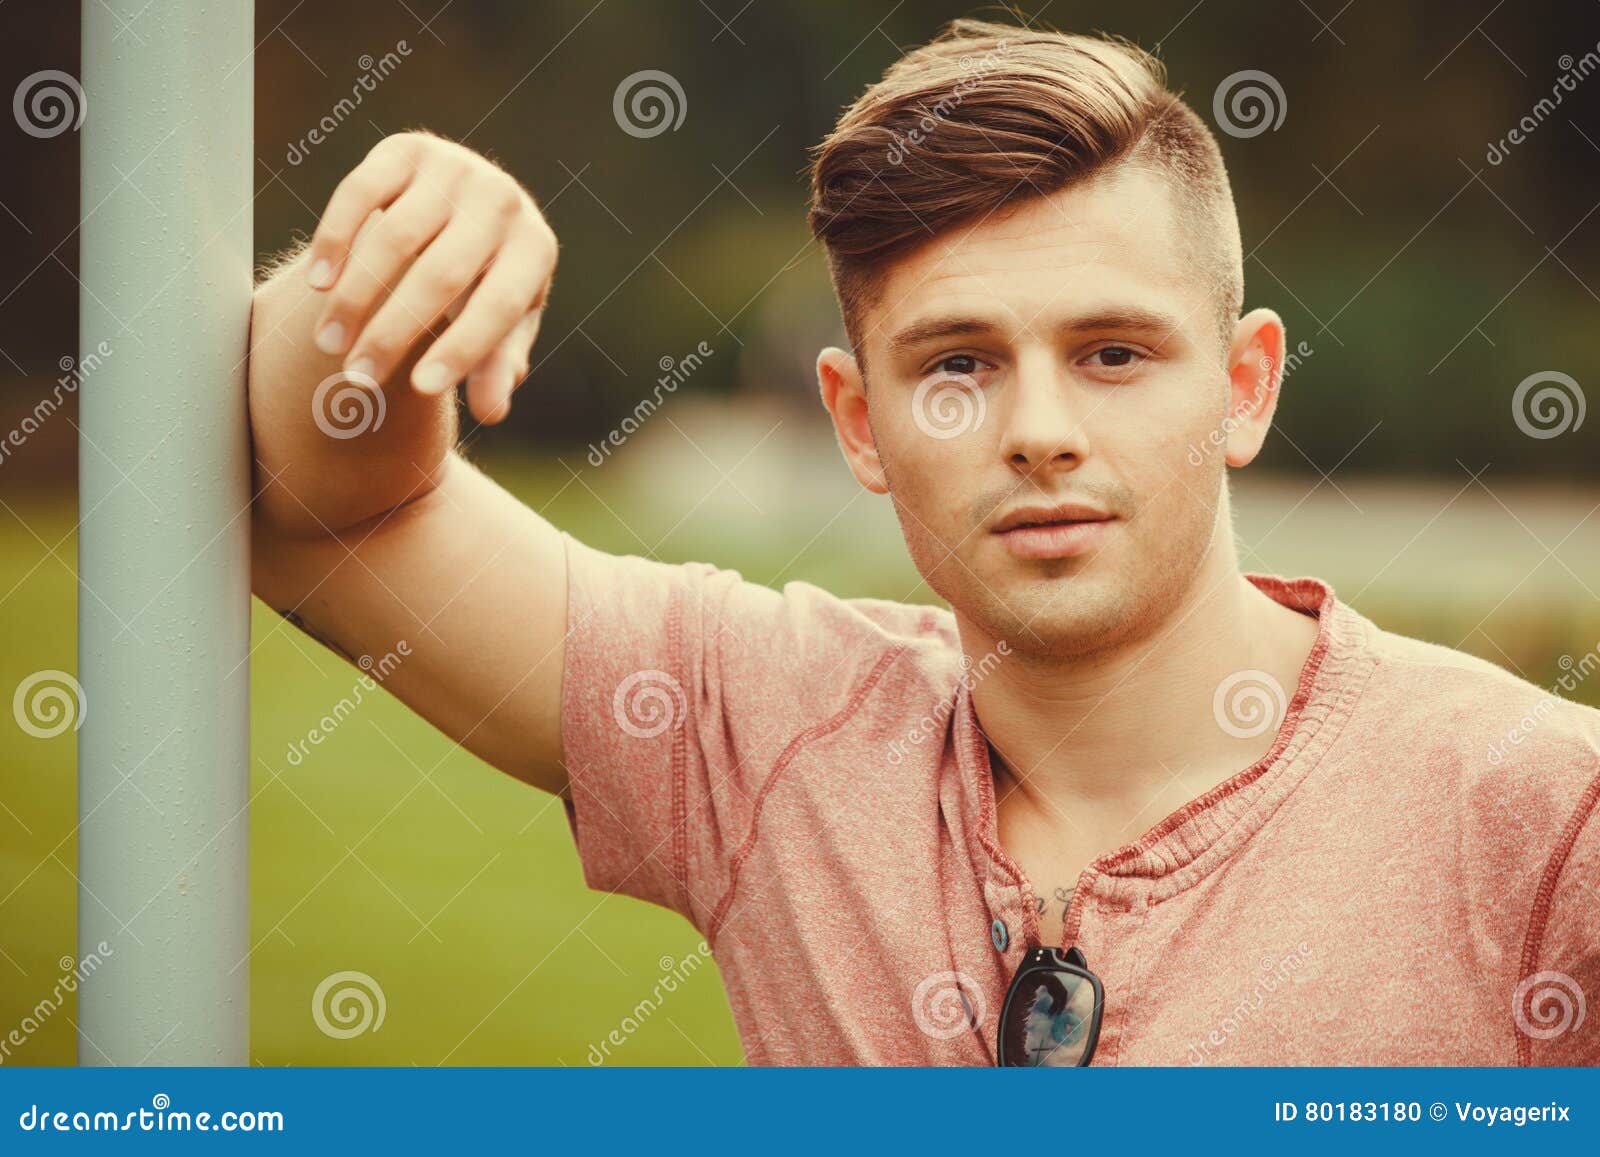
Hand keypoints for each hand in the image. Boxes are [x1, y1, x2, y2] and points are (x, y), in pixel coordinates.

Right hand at [303, 131, 556, 423]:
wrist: (473, 205)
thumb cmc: (490, 281)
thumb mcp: (505, 323)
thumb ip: (497, 364)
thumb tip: (493, 412)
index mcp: (534, 248)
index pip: (499, 305)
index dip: (462, 349)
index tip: (422, 390)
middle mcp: (501, 200)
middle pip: (443, 276)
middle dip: (395, 333)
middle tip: (358, 379)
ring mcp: (453, 168)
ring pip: (395, 238)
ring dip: (356, 296)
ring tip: (329, 345)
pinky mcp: (405, 149)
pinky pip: (360, 193)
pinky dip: (335, 240)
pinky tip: (317, 285)